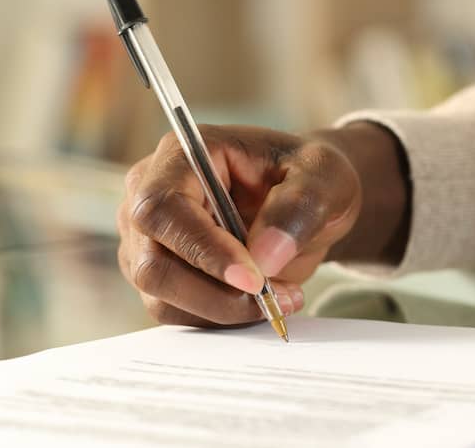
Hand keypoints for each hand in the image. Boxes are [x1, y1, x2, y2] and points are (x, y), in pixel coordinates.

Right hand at [117, 123, 408, 326]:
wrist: (306, 202)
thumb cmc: (309, 177)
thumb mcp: (326, 176)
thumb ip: (301, 206)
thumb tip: (265, 256)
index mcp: (182, 155)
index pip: (164, 209)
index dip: (203, 249)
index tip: (254, 279)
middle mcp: (150, 196)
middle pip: (153, 264)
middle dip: (217, 293)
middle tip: (274, 296)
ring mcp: (148, 240)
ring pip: (163, 298)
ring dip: (224, 310)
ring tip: (281, 295)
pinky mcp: (161, 276)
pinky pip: (177, 313)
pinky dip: (221, 319)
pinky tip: (260, 301)